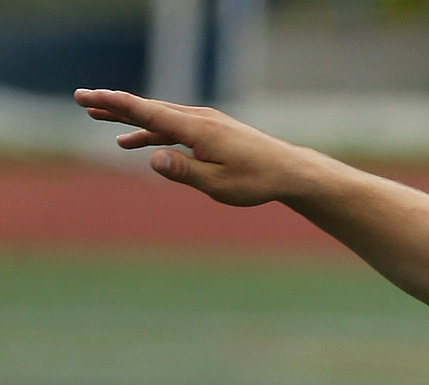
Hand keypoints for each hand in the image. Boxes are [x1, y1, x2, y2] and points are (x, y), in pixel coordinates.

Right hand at [73, 89, 301, 206]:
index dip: (114, 104)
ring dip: (129, 119)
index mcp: (198, 129)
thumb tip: (152, 157)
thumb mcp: (218, 184)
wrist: (288, 171)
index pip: (148, 111)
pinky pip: (174, 128)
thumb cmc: (256, 181)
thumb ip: (183, 170)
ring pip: (159, 117)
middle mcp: (199, 119)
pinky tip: (134, 144)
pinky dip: (152, 132)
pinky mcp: (211, 131)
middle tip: (81, 100)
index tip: (89, 97)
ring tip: (97, 118)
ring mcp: (205, 123)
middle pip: (148, 109)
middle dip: (114, 106)